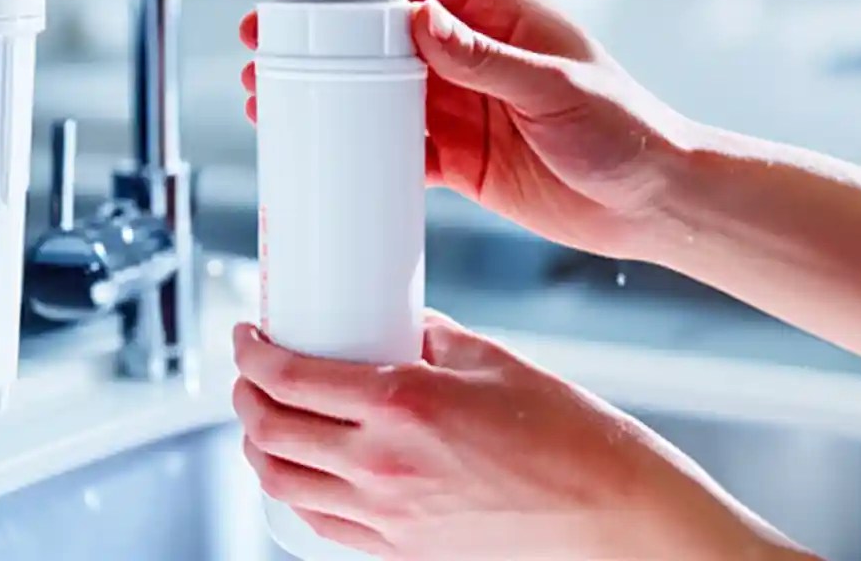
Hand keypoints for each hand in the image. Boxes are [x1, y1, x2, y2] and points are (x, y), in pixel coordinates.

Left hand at [232, 317, 816, 560]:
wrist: (617, 519)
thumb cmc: (573, 439)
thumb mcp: (493, 361)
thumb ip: (427, 337)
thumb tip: (389, 323)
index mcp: (403, 405)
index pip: (290, 377)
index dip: (252, 353)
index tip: (248, 336)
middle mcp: (383, 465)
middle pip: (270, 432)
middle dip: (243, 396)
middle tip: (248, 372)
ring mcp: (389, 517)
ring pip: (283, 484)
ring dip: (257, 446)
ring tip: (263, 418)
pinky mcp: (402, 552)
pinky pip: (322, 523)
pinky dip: (297, 492)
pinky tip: (305, 469)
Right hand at [239, 0, 695, 258]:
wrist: (653, 204)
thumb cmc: (627, 130)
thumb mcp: (555, 86)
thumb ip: (484, 57)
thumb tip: (420, 18)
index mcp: (496, 14)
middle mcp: (470, 55)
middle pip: (377, 34)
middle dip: (318, 40)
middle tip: (265, 51)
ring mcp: (461, 106)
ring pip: (376, 92)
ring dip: (327, 97)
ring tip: (275, 104)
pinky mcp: (459, 157)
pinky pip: (396, 147)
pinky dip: (360, 150)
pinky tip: (326, 154)